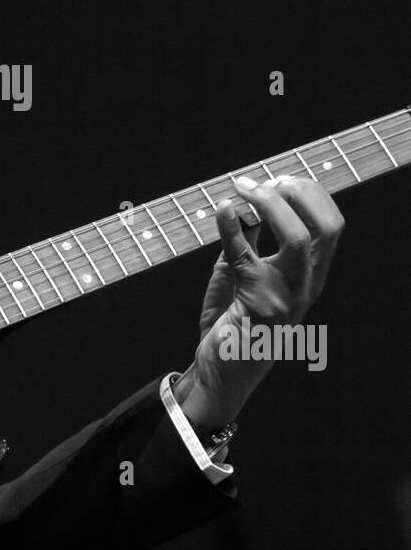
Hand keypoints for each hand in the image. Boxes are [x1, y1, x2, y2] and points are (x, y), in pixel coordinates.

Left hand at [174, 175, 343, 433]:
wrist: (218, 372)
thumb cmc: (231, 322)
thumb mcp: (241, 270)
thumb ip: (246, 238)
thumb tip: (240, 201)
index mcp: (309, 274)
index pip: (331, 225)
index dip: (309, 193)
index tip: (278, 177)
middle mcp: (306, 285)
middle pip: (327, 227)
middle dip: (298, 193)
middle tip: (266, 181)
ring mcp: (287, 296)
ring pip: (299, 239)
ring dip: (271, 205)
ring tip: (245, 190)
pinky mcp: (258, 305)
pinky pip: (245, 254)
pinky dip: (230, 225)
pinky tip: (221, 210)